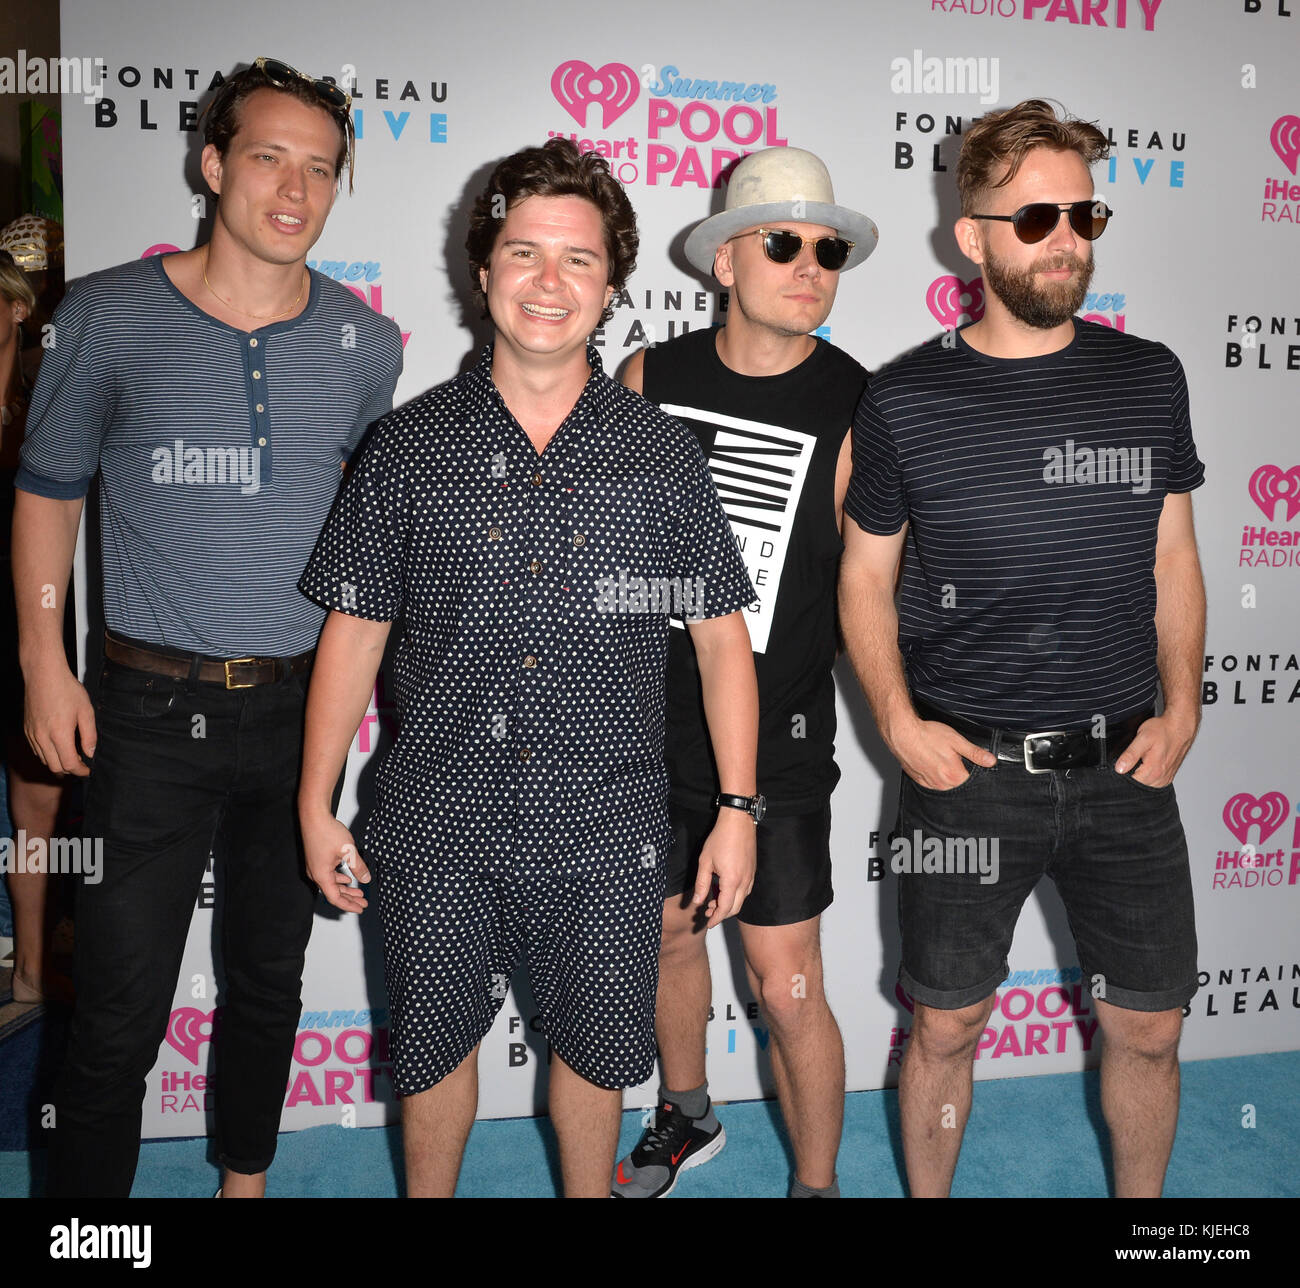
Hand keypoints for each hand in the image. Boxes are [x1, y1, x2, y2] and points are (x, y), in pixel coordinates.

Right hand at [24, 663, 96, 775]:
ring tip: (72, 755)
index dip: (81, 771)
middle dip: (70, 769)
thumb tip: (91, 753)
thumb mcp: (86, 711)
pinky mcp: (27, 730)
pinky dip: (48, 755)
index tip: (88, 770)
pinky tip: (58, 747)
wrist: (43, 675)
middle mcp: (42, 737)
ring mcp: (32, 734)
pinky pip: (37, 750)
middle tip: (82, 763)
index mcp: (59, 734)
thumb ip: (89, 735)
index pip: (69, 764)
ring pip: (44, 760)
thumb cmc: (67, 690)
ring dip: (58, 763)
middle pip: (55, 767)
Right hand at [300, 808, 370, 912]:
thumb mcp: (348, 851)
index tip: (361, 908)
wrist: (313, 816)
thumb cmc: (327, 832)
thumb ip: (358, 867)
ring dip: (345, 888)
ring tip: (358, 892)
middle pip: (333, 892)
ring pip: (331, 883)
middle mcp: (315, 873)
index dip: (349, 905)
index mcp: (321, 875)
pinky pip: (328, 875)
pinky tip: (347, 878)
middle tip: (363, 902)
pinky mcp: (316, 859)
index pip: (335, 898)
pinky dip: (339, 879)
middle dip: (349, 898)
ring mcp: (314, 866)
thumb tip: (366, 879)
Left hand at [692, 808, 755, 928]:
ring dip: (728, 905)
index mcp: (732, 881)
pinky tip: (724, 890)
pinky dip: (735, 896)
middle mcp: (745, 881)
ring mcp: (751, 876)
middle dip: (721, 914)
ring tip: (713, 901)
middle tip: (707, 913)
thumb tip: (697, 902)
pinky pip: (745, 890)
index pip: (725, 909)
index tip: (708, 923)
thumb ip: (702, 884)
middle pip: (735, 908)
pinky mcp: (753, 871)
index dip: (716, 919)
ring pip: (741, 900)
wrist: (738, 821)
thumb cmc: (721, 838)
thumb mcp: (705, 861)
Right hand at [888, 714, 996, 790]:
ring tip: (941, 758)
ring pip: (945, 785)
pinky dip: (934, 775)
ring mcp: (929, 784)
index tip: (970, 762)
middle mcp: (942, 784)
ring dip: (946, 775)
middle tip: (953, 757)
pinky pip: (932, 782)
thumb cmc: (927, 735)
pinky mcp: (919, 780)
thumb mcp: (956, 740)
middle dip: (959, 773)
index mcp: (955, 776)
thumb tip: (990, 761)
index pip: (972, 782)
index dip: (973, 770)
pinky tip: (932, 762)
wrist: (902, 733)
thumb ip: (975, 753)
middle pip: (959, 784)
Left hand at [1114, 710, 1197, 787]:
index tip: (1125, 762)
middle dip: (1132, 773)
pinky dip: (1148, 775)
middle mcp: (1161, 778)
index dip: (1123, 773)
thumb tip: (1119, 768)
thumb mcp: (1142, 738)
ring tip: (1144, 759)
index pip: (1130, 783)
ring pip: (1145, 784)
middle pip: (1137, 784)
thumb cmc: (1163, 731)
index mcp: (1153, 771)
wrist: (1179, 728)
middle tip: (1136, 757)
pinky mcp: (1168, 777)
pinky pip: (1153, 782)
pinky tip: (1148, 763)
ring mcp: (1165, 778)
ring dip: (1140, 774)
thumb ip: (1130, 754)